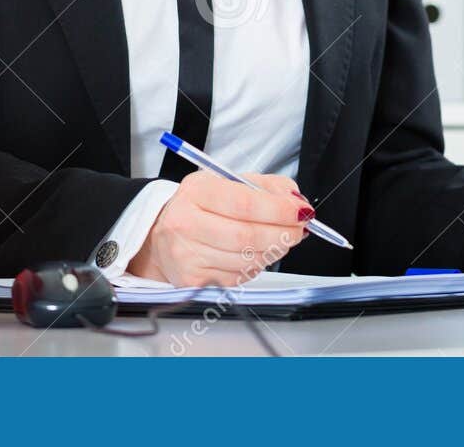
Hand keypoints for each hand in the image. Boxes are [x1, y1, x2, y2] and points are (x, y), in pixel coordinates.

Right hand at [126, 171, 312, 286]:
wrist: (161, 234)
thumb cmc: (200, 206)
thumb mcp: (229, 182)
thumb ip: (267, 187)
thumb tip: (297, 202)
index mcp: (197, 191)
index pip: (245, 203)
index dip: (279, 210)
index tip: (301, 212)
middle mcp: (185, 223)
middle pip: (247, 237)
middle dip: (283, 234)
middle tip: (299, 229)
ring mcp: (187, 255)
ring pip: (246, 260)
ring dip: (273, 251)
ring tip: (278, 240)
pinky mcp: (192, 281)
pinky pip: (238, 277)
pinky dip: (255, 266)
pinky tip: (254, 254)